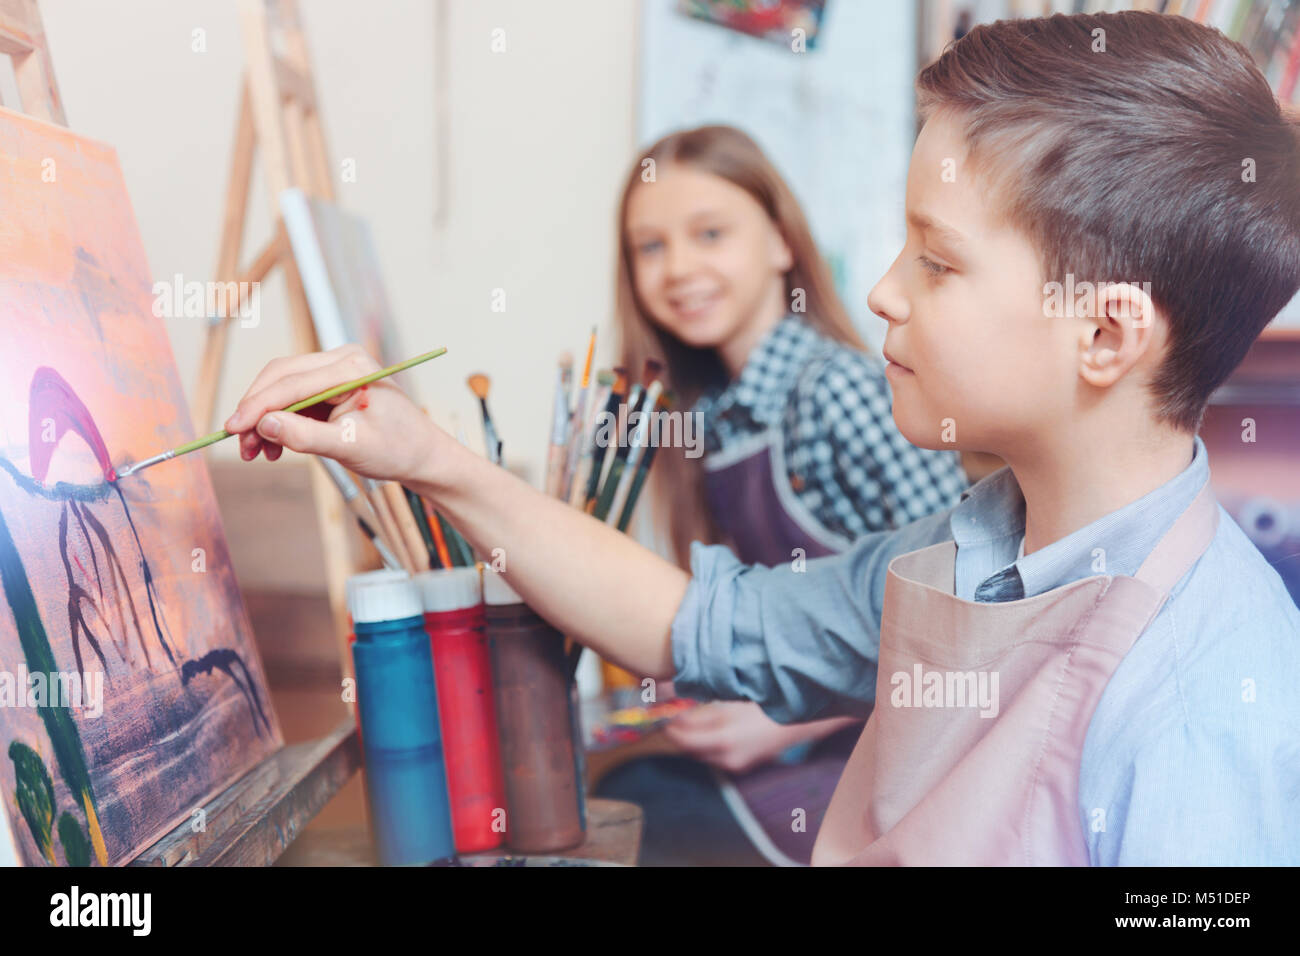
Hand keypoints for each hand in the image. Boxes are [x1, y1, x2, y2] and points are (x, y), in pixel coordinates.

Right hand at [223, 345, 441, 483]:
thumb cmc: (397, 449)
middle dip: (256, 411)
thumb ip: (305, 436)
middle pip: (280, 377)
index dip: (257, 406)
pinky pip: (293, 398)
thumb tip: (263, 425)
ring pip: (282, 388)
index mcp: (351, 367)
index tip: (232, 429)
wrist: (422, 455)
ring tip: (255, 453)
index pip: (291, 382)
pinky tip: (274, 447)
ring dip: (264, 418)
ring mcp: (335, 371)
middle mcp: (342, 360)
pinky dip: (279, 421)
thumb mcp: (350, 447)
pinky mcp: (330, 386)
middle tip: (240, 445)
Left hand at [663, 701, 843, 775]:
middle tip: (667, 714)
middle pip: (688, 749)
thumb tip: (674, 702)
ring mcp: (733, 765)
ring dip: (689, 739)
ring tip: (683, 718)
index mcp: (724, 739)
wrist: (796, 725)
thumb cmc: (765, 707)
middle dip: (676, 732)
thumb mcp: (732, 703)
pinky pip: (711, 756)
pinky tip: (703, 728)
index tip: (659, 712)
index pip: (684, 738)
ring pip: (699, 754)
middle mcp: (726, 757)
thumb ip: (703, 708)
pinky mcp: (739, 766)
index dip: (669, 726)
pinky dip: (702, 744)